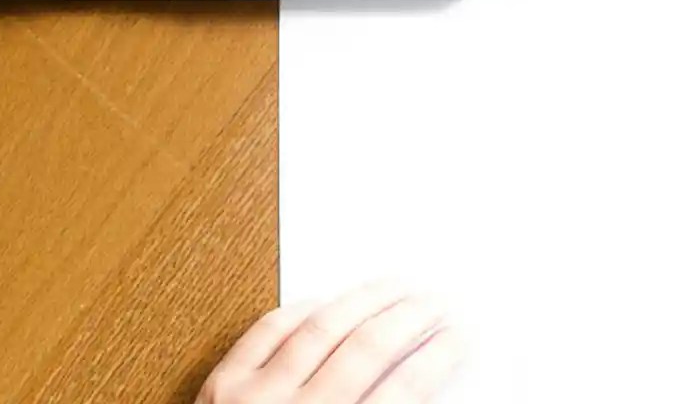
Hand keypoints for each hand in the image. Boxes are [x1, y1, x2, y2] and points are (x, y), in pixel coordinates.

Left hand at [198, 281, 462, 403]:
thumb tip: (422, 390)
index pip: (406, 389)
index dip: (438, 356)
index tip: (457, 338)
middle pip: (370, 347)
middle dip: (412, 317)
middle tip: (435, 303)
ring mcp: (256, 396)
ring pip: (323, 326)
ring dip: (366, 299)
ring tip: (394, 286)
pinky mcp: (222, 385)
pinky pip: (268, 329)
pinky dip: (300, 309)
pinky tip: (324, 301)